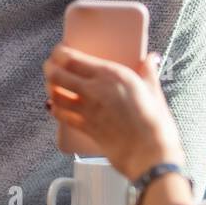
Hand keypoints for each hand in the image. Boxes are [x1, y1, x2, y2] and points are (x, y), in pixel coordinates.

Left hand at [42, 44, 183, 181]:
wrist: (151, 153)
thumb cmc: (155, 123)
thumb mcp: (153, 91)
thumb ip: (148, 72)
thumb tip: (151, 58)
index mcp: (111, 74)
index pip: (72, 58)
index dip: (59, 53)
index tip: (59, 51)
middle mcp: (95, 89)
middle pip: (58, 74)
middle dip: (50, 68)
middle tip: (51, 66)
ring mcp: (88, 109)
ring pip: (55, 94)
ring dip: (50, 88)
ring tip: (52, 85)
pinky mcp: (85, 127)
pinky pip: (61, 115)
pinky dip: (55, 109)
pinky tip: (56, 106)